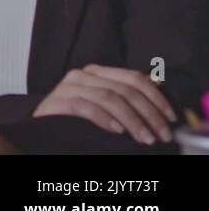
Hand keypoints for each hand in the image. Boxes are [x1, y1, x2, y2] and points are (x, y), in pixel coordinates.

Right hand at [34, 64, 174, 143]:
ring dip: (132, 120)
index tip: (170, 118)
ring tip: (144, 138)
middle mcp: (83, 74)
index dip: (156, 97)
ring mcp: (68, 86)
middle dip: (149, 113)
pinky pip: (86, 107)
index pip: (134, 77)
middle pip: (125, 89)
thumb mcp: (103, 106)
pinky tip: (117, 131)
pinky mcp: (57, 101)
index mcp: (97, 72)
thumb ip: (123, 101)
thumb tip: (157, 111)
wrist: (38, 130)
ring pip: (109, 98)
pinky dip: (105, 119)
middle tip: (161, 134)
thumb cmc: (75, 120)